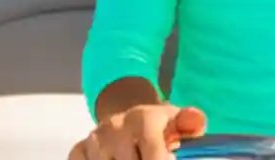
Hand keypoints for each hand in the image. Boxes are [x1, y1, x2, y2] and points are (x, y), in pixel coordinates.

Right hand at [68, 104, 206, 159]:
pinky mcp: (78, 150)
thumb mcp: (180, 122)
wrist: (130, 118)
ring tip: (133, 156)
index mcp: (143, 119)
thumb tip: (196, 122)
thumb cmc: (160, 127)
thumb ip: (191, 122)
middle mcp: (114, 128)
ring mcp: (94, 140)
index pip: (153, 155)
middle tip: (151, 157)